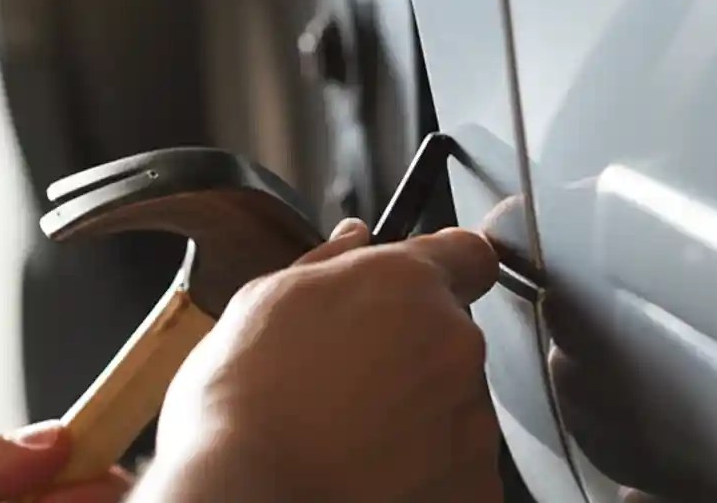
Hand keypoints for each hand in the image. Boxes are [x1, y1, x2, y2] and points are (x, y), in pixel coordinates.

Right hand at [135, 219, 501, 501]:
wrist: (248, 496)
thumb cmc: (240, 405)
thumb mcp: (263, 304)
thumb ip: (326, 263)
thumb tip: (355, 238)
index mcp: (408, 284)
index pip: (470, 254)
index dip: (446, 270)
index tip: (421, 293)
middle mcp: (454, 342)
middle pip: (452, 336)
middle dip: (413, 351)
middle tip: (349, 381)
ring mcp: (471, 418)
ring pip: (454, 403)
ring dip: (418, 412)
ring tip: (348, 434)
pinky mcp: (476, 482)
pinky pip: (457, 465)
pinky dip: (426, 471)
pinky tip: (368, 473)